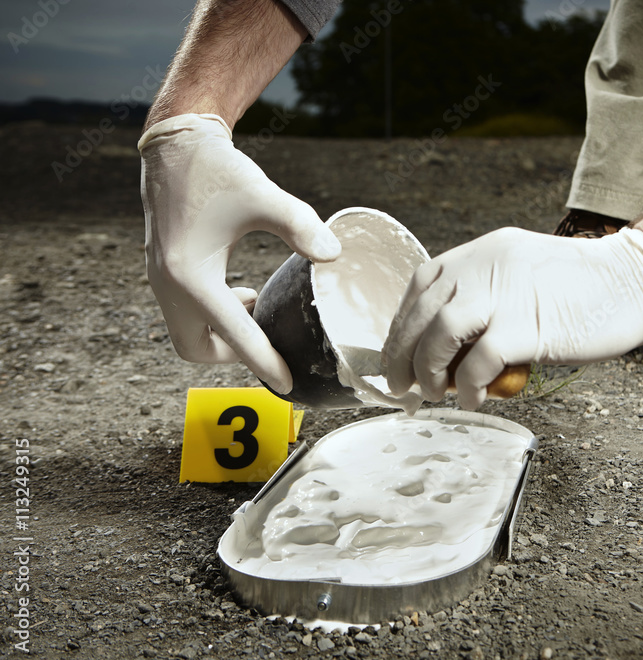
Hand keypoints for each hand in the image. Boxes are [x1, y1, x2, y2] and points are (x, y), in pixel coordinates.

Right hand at [139, 113, 340, 393]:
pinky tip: (242, 295)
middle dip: (232, 356)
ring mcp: (160, 280)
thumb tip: (334, 254)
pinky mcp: (163, 271)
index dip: (263, 362)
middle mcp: (167, 284)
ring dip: (220, 338)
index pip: (232, 334)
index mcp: (190, 274)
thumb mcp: (262, 195)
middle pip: (197, 349)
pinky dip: (212, 318)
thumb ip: (299, 225)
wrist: (175, 144)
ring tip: (256, 312)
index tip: (287, 384)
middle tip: (270, 341)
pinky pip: (185, 314)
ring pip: (187, 336)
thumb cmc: (217, 169)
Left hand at [384, 227, 642, 408]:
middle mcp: (485, 267)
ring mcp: (505, 296)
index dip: (402, 323)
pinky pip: (479, 363)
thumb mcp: (522, 275)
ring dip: (427, 370)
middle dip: (401, 355)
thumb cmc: (585, 287)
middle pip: (421, 313)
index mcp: (482, 252)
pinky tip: (473, 400)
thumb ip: (487, 297)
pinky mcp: (527, 328)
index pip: (421, 285)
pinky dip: (468, 387)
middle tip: (401, 386)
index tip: (399, 353)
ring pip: (439, 334)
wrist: (637, 279)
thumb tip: (454, 344)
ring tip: (433, 395)